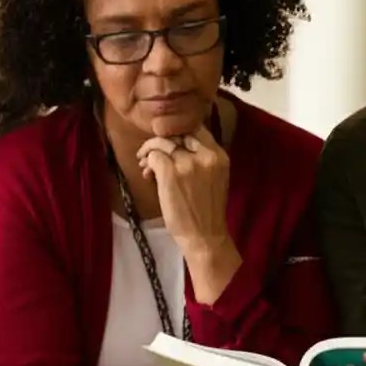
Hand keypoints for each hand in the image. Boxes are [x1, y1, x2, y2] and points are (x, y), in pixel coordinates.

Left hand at [138, 127, 241, 303]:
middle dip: (162, 140)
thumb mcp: (215, 178)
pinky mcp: (170, 172)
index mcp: (220, 155)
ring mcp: (187, 163)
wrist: (204, 236)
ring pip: (162, 142)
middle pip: (178, 132)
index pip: (197, 128)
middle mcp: (206, 155)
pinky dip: (147, 162)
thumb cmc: (207, 212)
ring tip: (146, 164)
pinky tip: (147, 175)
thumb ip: (202, 160)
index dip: (178, 133)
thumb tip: (176, 146)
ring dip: (150, 150)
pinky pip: (154, 156)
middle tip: (152, 153)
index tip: (169, 144)